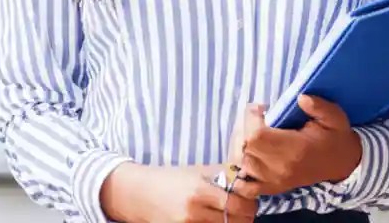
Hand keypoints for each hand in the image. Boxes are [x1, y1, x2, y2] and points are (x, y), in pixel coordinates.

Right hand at [101, 161, 257, 222]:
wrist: (138, 194)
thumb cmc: (168, 179)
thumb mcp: (195, 171)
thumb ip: (222, 173)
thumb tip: (247, 176)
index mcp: (200, 190)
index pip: (239, 204)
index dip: (249, 203)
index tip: (249, 199)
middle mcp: (194, 212)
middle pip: (236, 221)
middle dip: (245, 216)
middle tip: (243, 209)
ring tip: (229, 215)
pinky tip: (213, 220)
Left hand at [231, 95, 362, 197]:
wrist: (341, 164)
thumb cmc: (334, 137)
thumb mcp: (334, 117)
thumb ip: (319, 106)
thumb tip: (301, 98)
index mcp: (296, 149)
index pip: (257, 135)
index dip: (251, 119)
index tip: (259, 108)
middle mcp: (282, 168)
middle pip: (246, 148)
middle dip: (244, 129)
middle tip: (254, 119)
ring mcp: (276, 180)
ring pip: (242, 164)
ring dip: (240, 146)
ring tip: (252, 133)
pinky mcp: (273, 188)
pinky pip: (246, 186)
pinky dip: (240, 174)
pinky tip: (246, 158)